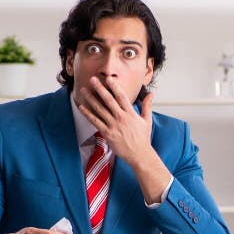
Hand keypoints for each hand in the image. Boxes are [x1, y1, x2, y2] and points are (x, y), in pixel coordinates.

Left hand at [79, 77, 171, 204]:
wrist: (139, 155)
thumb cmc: (143, 138)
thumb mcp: (147, 120)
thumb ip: (147, 105)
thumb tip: (151, 94)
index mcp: (130, 113)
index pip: (121, 96)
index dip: (114, 86)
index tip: (108, 78)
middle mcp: (121, 118)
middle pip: (108, 100)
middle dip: (99, 89)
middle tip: (92, 79)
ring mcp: (113, 126)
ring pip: (100, 109)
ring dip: (91, 99)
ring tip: (83, 90)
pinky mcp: (107, 134)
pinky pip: (95, 122)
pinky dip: (88, 114)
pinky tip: (82, 107)